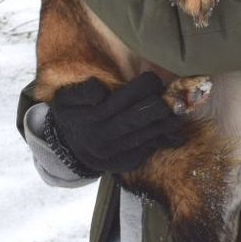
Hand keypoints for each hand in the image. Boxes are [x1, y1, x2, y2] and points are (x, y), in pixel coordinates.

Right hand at [46, 72, 185, 175]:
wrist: (69, 151)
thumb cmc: (72, 116)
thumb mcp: (65, 99)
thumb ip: (81, 91)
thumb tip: (101, 90)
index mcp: (93, 118)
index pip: (127, 97)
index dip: (146, 85)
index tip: (151, 79)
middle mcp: (107, 138)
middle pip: (147, 114)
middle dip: (162, 100)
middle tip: (166, 91)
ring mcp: (119, 153)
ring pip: (154, 131)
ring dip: (169, 117)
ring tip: (175, 106)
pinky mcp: (129, 162)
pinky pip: (153, 145)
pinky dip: (165, 134)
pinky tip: (170, 125)